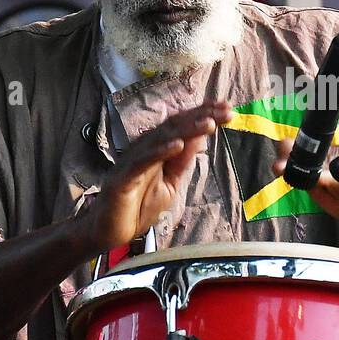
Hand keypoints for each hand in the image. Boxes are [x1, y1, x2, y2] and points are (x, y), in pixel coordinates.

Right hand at [87, 100, 232, 249]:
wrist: (111, 231)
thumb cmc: (139, 206)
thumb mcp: (170, 184)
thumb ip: (182, 162)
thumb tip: (200, 138)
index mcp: (156, 149)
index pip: (181, 125)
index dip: (203, 115)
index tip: (227, 109)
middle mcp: (144, 149)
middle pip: (174, 126)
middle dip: (201, 116)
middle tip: (226, 111)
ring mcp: (133, 160)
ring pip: (161, 139)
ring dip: (187, 129)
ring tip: (209, 123)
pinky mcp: (123, 176)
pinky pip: (143, 161)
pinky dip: (161, 151)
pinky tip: (178, 145)